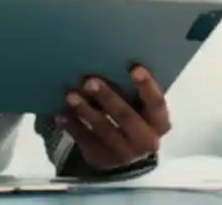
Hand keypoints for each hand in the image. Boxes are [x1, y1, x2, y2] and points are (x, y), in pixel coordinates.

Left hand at [54, 66, 170, 172]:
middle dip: (108, 98)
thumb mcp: (140, 105)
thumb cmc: (135, 113)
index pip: (157, 104)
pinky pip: (86, 142)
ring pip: (104, 131)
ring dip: (86, 111)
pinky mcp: (103, 160)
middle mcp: (146, 141)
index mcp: (160, 123)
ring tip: (71, 95)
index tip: (134, 68)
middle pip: (127, 118)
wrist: (127, 149)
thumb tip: (109, 61)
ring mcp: (124, 155)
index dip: (147, 86)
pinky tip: (61, 114)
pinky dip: (73, 127)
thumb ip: (132, 90)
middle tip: (90, 81)